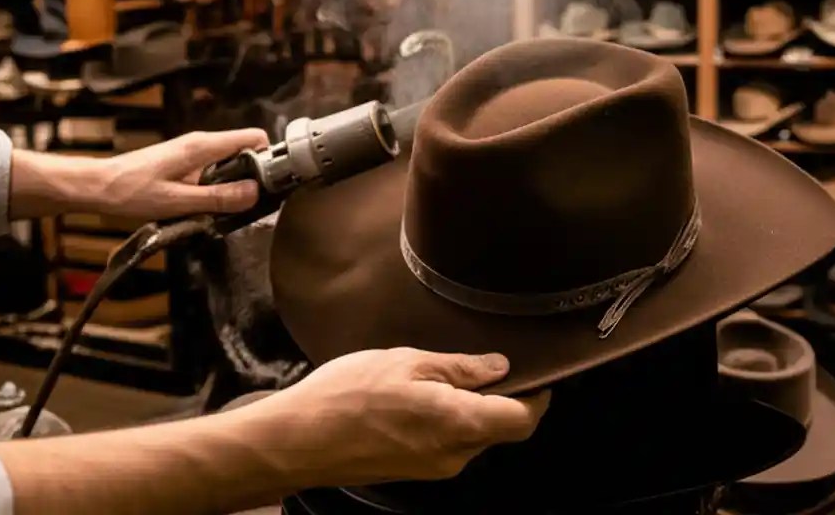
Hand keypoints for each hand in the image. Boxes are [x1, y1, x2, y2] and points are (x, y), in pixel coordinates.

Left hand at [95, 129, 269, 219]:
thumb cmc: (131, 192)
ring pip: (230, 164)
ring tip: (229, 211)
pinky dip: (218, 188)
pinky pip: (214, 172)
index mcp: (202, 147)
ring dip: (234, 185)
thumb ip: (218, 198)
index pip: (253, 137)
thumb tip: (254, 193)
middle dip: (253, 176)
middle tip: (250, 205)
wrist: (99, 187)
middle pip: (245, 152)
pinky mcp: (185, 163)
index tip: (270, 184)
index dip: (267, 158)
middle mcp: (200, 144)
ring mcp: (192, 153)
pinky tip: (208, 208)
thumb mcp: (177, 201)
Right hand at [264, 347, 550, 484]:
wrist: (297, 441)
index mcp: (460, 424)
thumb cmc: (347, 396)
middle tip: (479, 363)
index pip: (524, 420)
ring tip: (436, 376)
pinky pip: (448, 445)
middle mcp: (455, 455)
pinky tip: (417, 398)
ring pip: (473, 437)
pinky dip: (447, 422)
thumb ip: (459, 368)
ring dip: (470, 409)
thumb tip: (500, 367)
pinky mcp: (414, 472)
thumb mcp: (407, 362)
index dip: (537, 396)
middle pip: (501, 430)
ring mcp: (434, 469)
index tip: (534, 372)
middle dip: (501, 399)